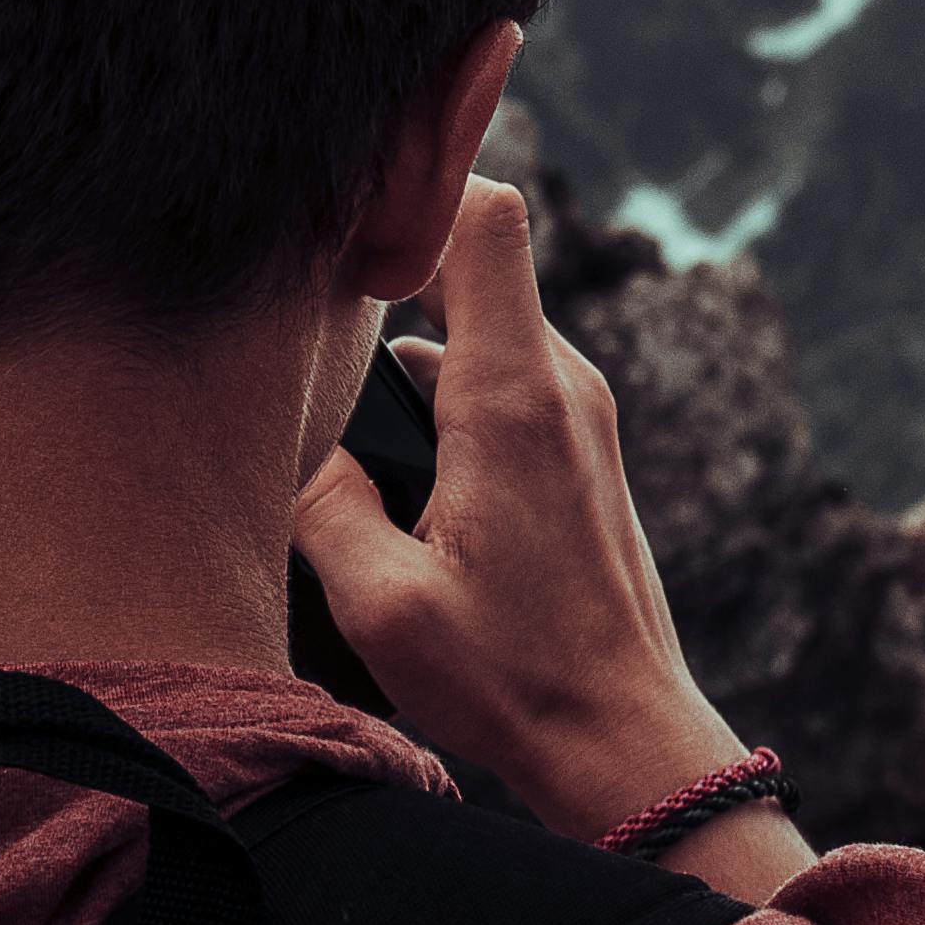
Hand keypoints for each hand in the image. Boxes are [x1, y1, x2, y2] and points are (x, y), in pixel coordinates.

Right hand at [294, 179, 816, 902]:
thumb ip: (322, 502)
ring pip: (487, 318)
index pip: (485, 215)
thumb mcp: (382, 604)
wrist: (627, 742)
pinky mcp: (581, 451)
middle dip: (392, 260)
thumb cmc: (513, 681)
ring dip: (418, 327)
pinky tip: (396, 434)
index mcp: (512, 399)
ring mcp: (580, 415)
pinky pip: (507, 372)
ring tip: (336, 365)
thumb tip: (297, 444)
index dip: (414, 182)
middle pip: (476, 255)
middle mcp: (559, 386)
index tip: (341, 208)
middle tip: (307, 292)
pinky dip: (449, 377)